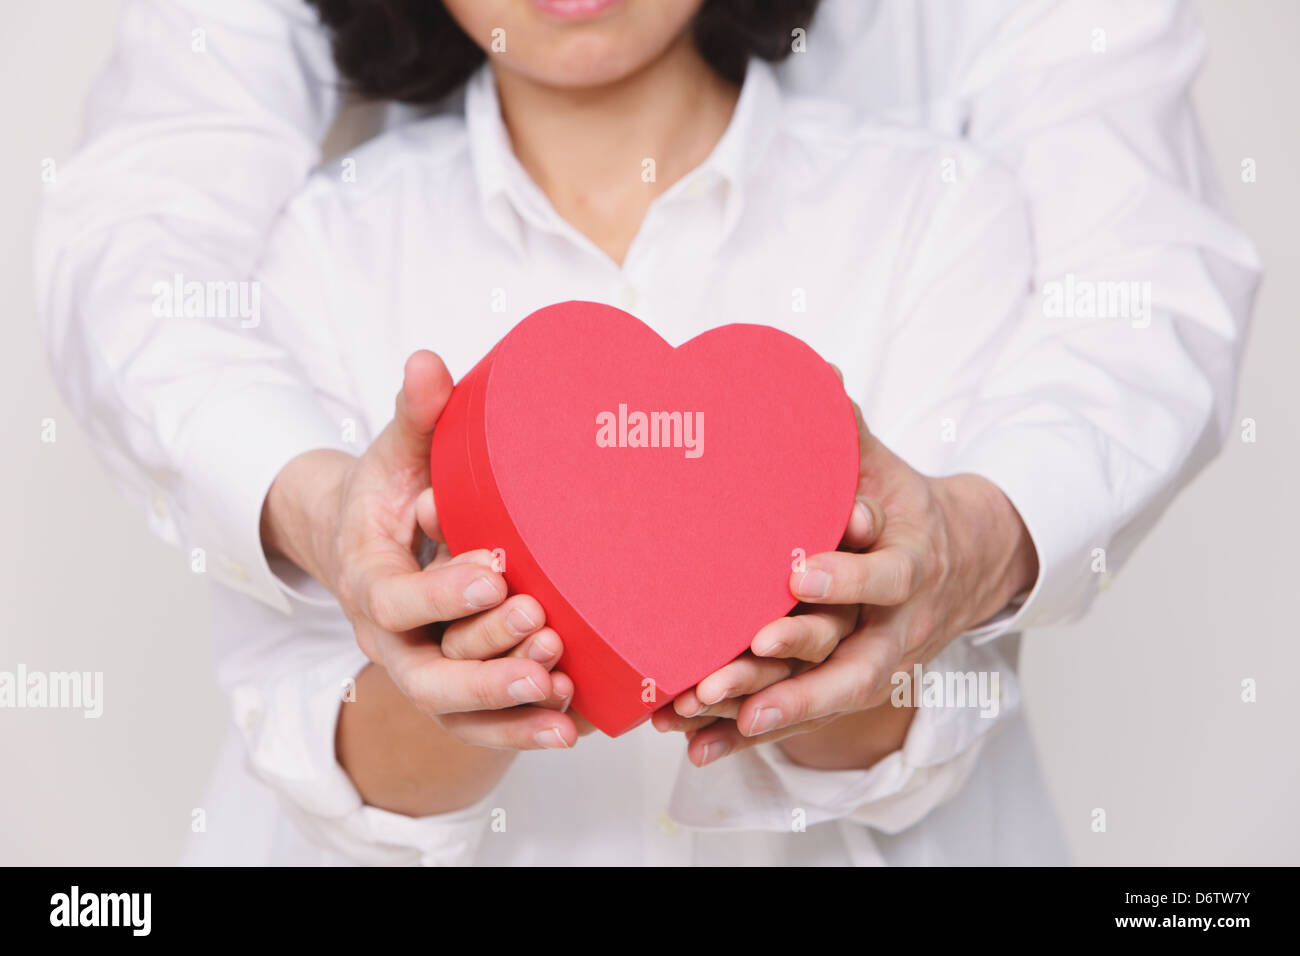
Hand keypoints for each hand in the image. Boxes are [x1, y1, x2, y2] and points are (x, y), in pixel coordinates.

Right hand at [262, 350, 578, 750]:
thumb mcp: (396, 452)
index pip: (395, 599)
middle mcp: (389, 639)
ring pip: (454, 711)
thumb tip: (429, 361)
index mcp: (368, 580)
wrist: (371, 542)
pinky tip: (572, 727)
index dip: (440, 592)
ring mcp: (420, 670)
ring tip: (564, 700)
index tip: (495, 572)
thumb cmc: (390, 493)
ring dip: (509, 710)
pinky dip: (520, 731)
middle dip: (484, 661)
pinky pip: (480, 727)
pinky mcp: (454, 691)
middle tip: (544, 637)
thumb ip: (416, 416)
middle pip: (426, 673)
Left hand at [662, 401, 1037, 766]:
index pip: (888, 580)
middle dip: (795, 671)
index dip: (848, 578)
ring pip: (821, 700)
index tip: (798, 572)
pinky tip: (695, 751)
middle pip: (851, 662)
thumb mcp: (889, 468)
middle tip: (735, 666)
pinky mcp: (845, 688)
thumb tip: (817, 373)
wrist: (964, 564)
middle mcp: (896, 628)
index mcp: (913, 567)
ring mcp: (873, 665)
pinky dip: (746, 739)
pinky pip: (797, 720)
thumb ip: (850, 433)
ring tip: (703, 717)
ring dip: (762, 714)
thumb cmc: (909, 508)